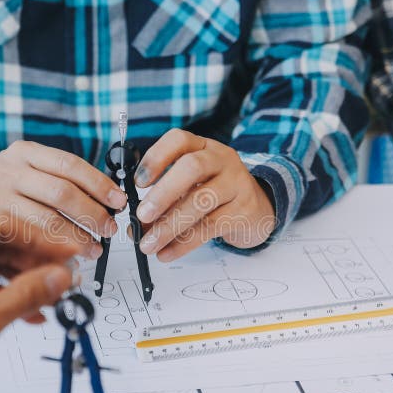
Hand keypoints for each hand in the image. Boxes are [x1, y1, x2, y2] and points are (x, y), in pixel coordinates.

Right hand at [0, 141, 127, 258]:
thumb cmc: (13, 187)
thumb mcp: (34, 170)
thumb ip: (67, 181)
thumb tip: (112, 201)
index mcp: (26, 152)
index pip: (70, 165)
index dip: (99, 185)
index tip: (118, 202)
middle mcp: (9, 171)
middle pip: (61, 193)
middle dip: (92, 214)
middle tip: (109, 229)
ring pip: (46, 222)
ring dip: (77, 239)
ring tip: (94, 248)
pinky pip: (30, 242)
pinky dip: (53, 253)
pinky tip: (68, 260)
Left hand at [0, 213, 75, 392]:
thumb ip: (26, 294)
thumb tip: (60, 277)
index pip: (0, 225)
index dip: (40, 239)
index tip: (68, 253)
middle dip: (34, 261)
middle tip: (65, 278)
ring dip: (23, 280)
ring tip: (52, 298)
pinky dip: (5, 295)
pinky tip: (30, 313)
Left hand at [133, 130, 275, 260]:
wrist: (257, 209)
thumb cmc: (216, 194)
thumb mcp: (191, 187)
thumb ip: (163, 202)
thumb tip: (135, 227)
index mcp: (203, 147)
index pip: (179, 140)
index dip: (156, 158)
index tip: (138, 183)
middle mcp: (222, 160)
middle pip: (192, 168)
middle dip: (163, 193)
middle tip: (142, 215)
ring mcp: (236, 183)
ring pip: (201, 201)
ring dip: (169, 225)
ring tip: (149, 244)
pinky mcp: (244, 210)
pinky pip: (210, 227)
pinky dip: (184, 243)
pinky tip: (167, 252)